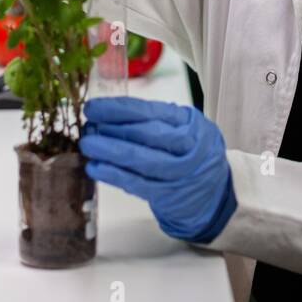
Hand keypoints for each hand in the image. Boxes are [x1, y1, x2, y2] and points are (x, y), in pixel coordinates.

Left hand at [81, 97, 236, 242]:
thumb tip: (107, 116)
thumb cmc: (192, 155)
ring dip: (110, 151)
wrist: (214, 194)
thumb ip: (155, 121)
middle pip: (146, 134)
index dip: (119, 109)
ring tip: (88, 144)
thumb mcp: (185, 129)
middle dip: (112, 128)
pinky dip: (114, 175)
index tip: (94, 107)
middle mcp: (189, 145)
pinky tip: (96, 167)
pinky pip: (138, 183)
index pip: (150, 112)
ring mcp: (180, 171)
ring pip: (140, 159)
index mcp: (190, 122)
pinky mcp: (169, 194)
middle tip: (87, 126)